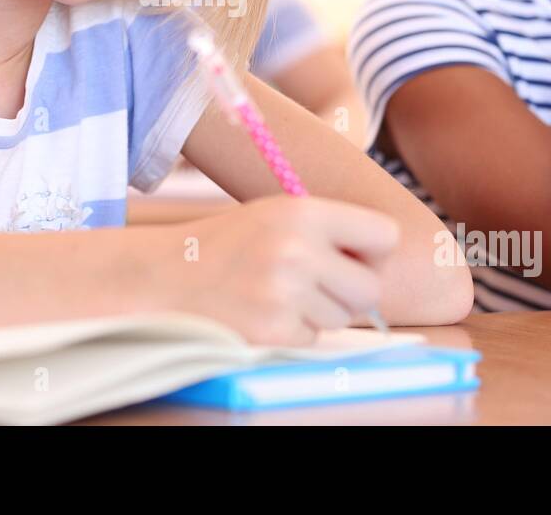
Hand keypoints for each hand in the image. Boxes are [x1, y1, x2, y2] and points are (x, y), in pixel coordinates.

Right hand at [151, 195, 398, 345]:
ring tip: (277, 293)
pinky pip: (311, 338)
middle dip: (349, 292)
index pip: (384, 235)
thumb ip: (328, 230)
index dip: (374, 252)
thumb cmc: (229, 245)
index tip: (355, 257)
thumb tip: (383, 261)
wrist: (165, 275)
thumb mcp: (277, 215)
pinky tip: (261, 311)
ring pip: (340, 317)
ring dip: (317, 312)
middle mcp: (297, 250)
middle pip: (369, 288)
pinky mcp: (270, 330)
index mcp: (302, 211)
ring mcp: (283, 293)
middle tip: (317, 284)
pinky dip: (292, 331)